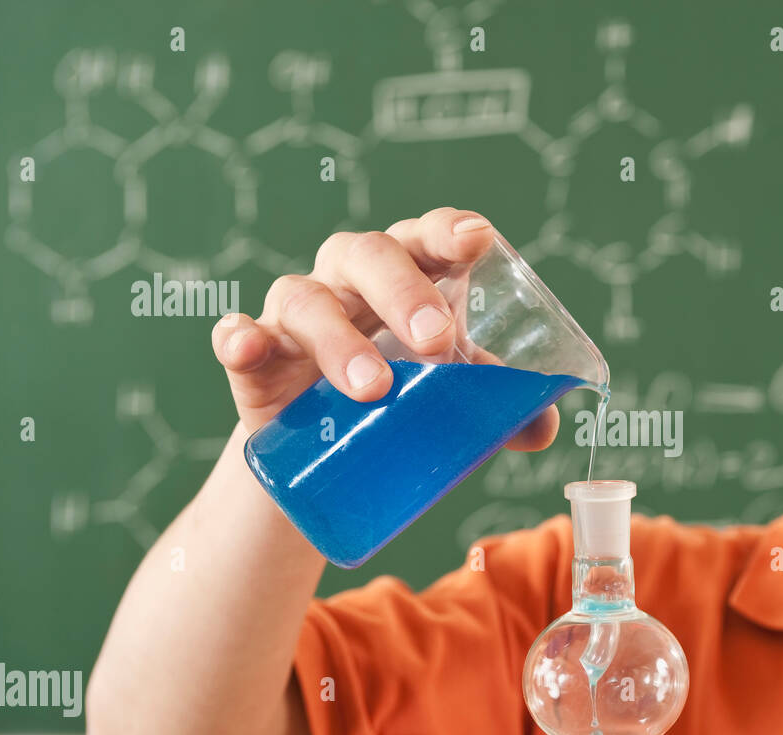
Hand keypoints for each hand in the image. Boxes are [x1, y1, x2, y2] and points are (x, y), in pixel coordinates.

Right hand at [211, 207, 558, 449]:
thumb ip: (498, 406)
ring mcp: (297, 314)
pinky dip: (239, 338)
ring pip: (307, 298)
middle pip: (372, 257)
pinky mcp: (255, 357)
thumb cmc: (403, 398)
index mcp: (410, 274)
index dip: (450, 231)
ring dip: (338, 338)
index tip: (477, 240)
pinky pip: (238, 336)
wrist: (327, 454)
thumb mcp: (452, 397)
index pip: (430, 236)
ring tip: (372, 387)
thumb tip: (544, 427)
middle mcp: (351, 279)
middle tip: (436, 341)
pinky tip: (246, 347)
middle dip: (406, 293)